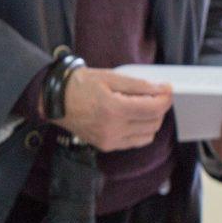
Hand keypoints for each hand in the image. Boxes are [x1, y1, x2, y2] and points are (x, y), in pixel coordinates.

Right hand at [54, 68, 172, 151]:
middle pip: (154, 122)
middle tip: (151, 95)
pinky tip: (131, 119)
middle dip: (158, 107)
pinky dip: (140, 131)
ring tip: (140, 106)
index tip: (166, 89)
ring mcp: (109, 140)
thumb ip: (139, 85)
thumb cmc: (80, 85)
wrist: (55, 101)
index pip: (154, 108)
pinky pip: (135, 142)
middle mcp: (112, 128)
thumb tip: (162, 89)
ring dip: (150, 120)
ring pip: (148, 134)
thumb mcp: (110, 77)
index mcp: (114, 109)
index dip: (166, 98)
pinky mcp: (106, 146)